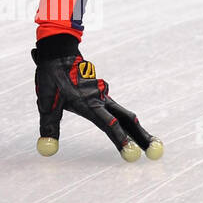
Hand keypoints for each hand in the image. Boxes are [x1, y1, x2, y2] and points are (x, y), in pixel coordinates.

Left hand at [31, 33, 162, 161]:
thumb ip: (50, 127)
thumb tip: (47, 150)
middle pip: (126, 120)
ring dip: (134, 127)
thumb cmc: (52, 75)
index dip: (121, 140)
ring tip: (148, 141)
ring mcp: (102, 92)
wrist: (58, 48)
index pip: (110, 125)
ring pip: (122, 112)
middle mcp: (101, 98)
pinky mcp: (98, 89)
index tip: (133, 154)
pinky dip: (122, 117)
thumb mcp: (47, 103)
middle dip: (141, 136)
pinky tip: (126, 123)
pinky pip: (112, 105)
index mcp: (90, 103)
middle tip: (156, 150)